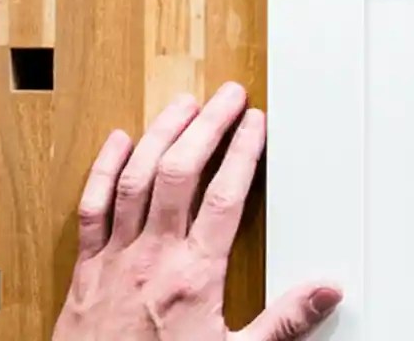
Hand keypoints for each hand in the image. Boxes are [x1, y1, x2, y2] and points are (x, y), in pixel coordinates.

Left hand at [53, 82, 342, 340]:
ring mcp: (115, 258)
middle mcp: (153, 257)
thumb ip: (285, 321)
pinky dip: (104, 170)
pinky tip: (118, 142)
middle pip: (179, 173)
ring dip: (160, 135)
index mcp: (194, 276)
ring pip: (135, 179)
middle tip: (227, 96)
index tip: (256, 123)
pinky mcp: (86, 269)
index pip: (225, 196)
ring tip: (183, 105)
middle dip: (207, 126)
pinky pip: (91, 207)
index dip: (243, 151)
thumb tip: (328, 291)